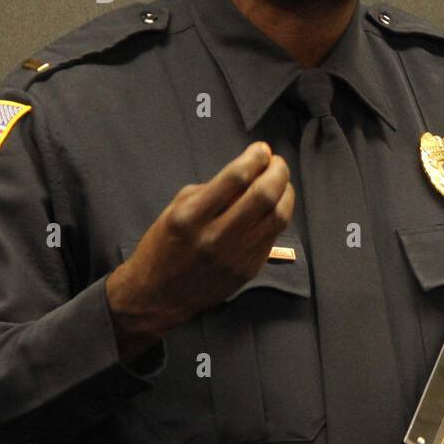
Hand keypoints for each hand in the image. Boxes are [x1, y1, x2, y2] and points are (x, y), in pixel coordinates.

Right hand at [106, 141, 293, 358]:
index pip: (235, 178)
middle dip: (277, 171)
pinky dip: (279, 214)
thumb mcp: (177, 209)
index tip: (262, 149)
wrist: (158, 295)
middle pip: (263, 196)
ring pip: (278, 217)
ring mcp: (235, 257)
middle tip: (277, 162)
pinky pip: (274, 236)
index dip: (254, 158)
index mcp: (190, 217)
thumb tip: (250, 170)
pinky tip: (274, 205)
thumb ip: (212, 190)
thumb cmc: (164, 245)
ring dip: (285, 193)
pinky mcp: (249, 270)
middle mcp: (215, 238)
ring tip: (281, 182)